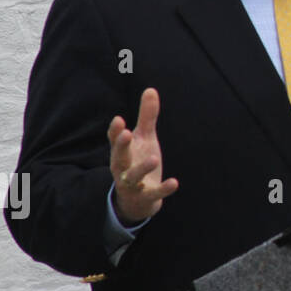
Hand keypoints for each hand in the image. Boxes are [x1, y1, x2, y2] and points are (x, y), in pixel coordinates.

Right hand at [107, 87, 178, 223]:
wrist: (138, 200)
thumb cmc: (139, 162)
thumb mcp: (144, 138)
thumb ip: (147, 116)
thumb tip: (150, 89)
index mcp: (122, 152)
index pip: (115, 141)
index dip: (115, 131)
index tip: (119, 119)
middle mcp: (123, 168)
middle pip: (119, 157)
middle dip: (121, 146)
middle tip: (126, 133)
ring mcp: (133, 184)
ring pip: (134, 177)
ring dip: (142, 168)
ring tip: (154, 158)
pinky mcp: (146, 197)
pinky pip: (154, 193)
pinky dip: (163, 189)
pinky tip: (175, 182)